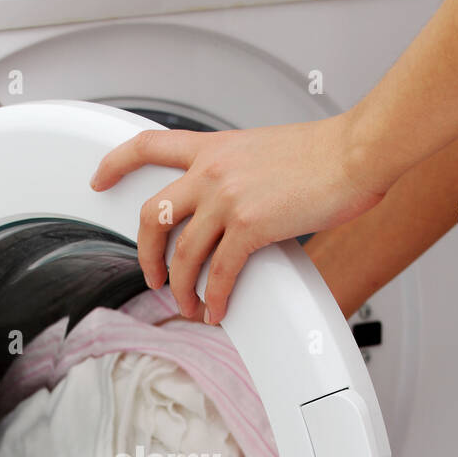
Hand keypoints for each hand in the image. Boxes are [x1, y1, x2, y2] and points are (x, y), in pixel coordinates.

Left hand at [90, 114, 384, 323]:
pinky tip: (218, 310)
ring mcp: (228, 197)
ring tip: (191, 308)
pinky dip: (214, 298)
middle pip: (152, 216)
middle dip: (145, 255)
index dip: (115, 164)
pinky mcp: (251, 225)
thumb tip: (236, 207)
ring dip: (182, 289)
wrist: (359, 150)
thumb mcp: (266, 151)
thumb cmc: (327, 152)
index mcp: (214, 147)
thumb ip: (239, 175)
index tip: (98, 180)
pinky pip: (219, 273)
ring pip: (183, 254)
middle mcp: (212, 170)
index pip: (148, 146)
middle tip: (152, 277)